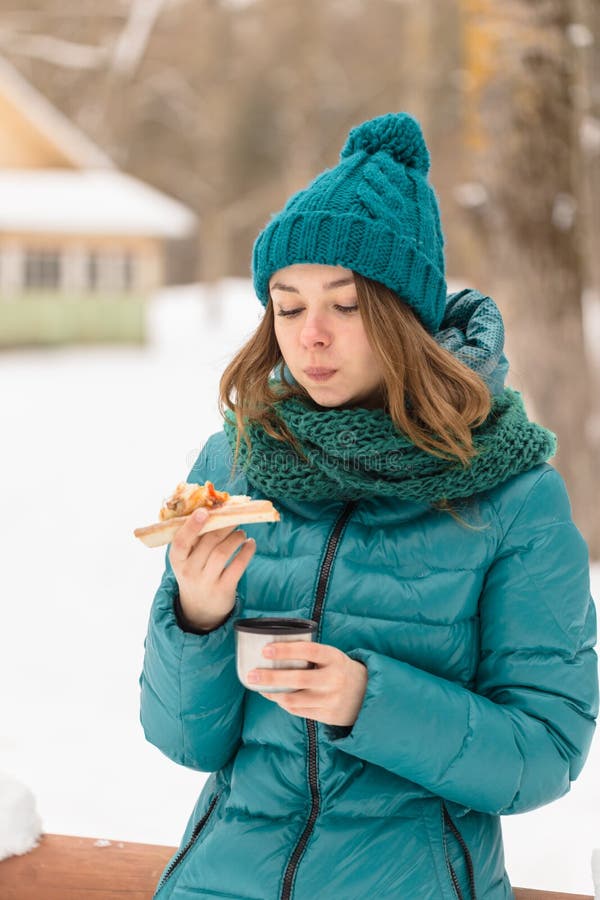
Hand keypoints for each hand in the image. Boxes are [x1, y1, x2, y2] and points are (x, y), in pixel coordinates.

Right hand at [169, 508, 255, 629]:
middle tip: (234, 518)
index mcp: (177, 560)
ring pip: (222, 552)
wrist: (200, 609)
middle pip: (208, 542)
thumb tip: (214, 509)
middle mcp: (189, 571)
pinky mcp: (223, 589)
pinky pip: (237, 566)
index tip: (204, 511)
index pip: (181, 541)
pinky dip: (246, 552)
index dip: (192, 525)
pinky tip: (250, 544)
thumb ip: (195, 538)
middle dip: (224, 526)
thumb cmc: (195, 573)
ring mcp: (206, 582)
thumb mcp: (186, 559)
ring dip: (236, 538)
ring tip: (241, 533)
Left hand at [248, 641, 367, 727]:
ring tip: (258, 686)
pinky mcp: (327, 716)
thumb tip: (273, 649)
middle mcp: (334, 679)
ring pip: (294, 699)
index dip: (286, 649)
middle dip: (271, 678)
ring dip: (273, 693)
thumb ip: (310, 654)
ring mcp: (331, 700)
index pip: (309, 651)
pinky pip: (298, 711)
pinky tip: (274, 696)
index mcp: (335, 658)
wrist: (367, 695)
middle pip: (298, 679)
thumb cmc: (339, 669)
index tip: (265, 650)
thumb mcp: (332, 656)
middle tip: (251, 675)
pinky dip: (283, 703)